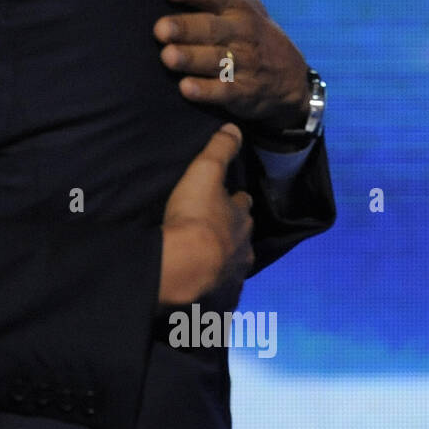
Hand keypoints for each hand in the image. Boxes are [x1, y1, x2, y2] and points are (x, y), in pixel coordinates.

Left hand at [154, 0, 308, 130]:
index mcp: (236, 3)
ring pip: (217, 60)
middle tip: (160, 29)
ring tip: (167, 57)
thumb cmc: (249, 22)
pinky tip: (186, 89)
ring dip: (192, 59)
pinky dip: (207, 92)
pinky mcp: (244, 94)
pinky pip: (225, 93)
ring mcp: (245, 63)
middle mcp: (242, 32)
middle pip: (211, 28)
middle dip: (186, 28)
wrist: (289, 77)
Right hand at [158, 124, 253, 310]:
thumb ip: (220, 149)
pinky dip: (214, 287)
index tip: (229, 198)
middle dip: (232, 231)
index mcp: (241, 219)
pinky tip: (204, 287)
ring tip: (206, 258)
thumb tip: (234, 128)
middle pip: (241, 237)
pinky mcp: (219, 299)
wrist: (184, 267)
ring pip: (233, 264)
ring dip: (223, 259)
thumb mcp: (205, 172)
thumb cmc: (194, 217)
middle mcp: (244, 248)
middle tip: (215, 228)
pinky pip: (220, 292)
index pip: (243, 204)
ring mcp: (233, 276)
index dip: (236, 200)